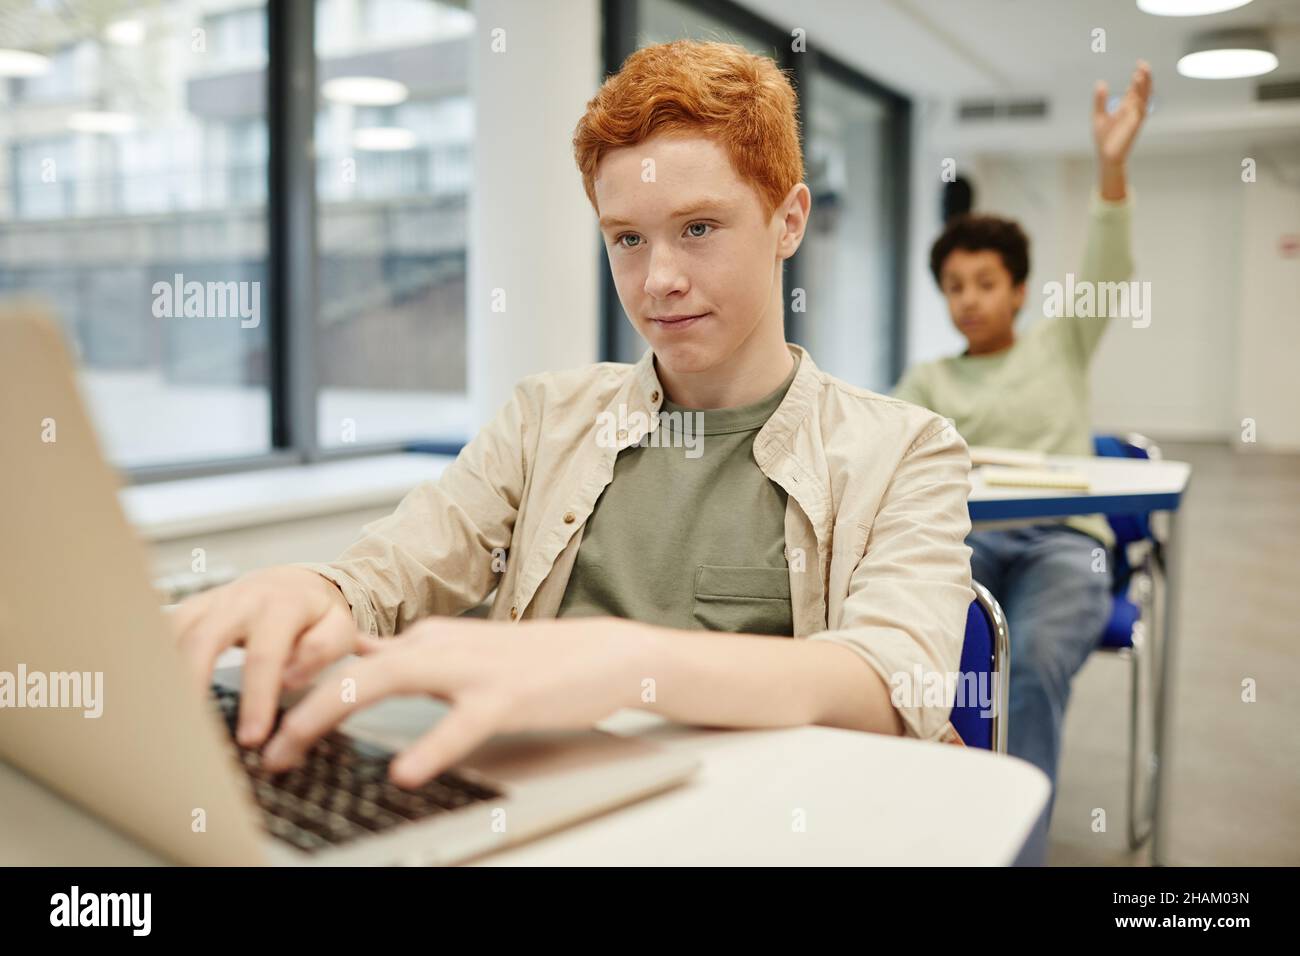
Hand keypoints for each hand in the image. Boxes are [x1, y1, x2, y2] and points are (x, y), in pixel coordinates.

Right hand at [170, 566, 381, 746]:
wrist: (297, 582)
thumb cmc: (318, 615)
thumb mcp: (339, 628)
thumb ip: (324, 650)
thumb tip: (290, 677)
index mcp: (282, 606)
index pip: (264, 656)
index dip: (256, 698)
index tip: (251, 737)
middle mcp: (242, 600)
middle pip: (203, 640)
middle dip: (192, 685)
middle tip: (189, 730)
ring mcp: (212, 601)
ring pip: (175, 632)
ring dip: (164, 673)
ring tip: (159, 716)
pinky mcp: (194, 607)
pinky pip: (165, 629)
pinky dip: (153, 658)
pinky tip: (147, 691)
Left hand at [259, 616, 651, 786]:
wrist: (604, 654)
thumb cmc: (535, 661)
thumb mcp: (461, 653)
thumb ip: (409, 657)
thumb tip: (358, 657)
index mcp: (427, 639)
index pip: (347, 661)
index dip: (296, 690)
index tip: (258, 725)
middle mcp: (439, 645)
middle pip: (351, 671)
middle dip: (296, 711)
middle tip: (263, 753)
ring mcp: (472, 668)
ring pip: (387, 682)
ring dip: (329, 715)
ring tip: (293, 749)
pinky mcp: (506, 695)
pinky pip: (459, 723)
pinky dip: (428, 747)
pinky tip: (403, 773)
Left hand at [1093, 59, 1151, 168]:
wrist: (1106, 156)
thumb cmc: (1104, 138)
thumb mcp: (1098, 115)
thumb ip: (1100, 100)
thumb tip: (1100, 82)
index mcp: (1126, 108)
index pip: (1135, 89)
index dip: (1138, 78)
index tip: (1138, 65)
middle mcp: (1133, 111)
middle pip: (1143, 91)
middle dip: (1145, 78)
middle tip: (1143, 64)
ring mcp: (1135, 118)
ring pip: (1144, 98)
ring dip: (1144, 86)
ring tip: (1141, 73)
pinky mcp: (1134, 126)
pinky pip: (1140, 112)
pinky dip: (1140, 101)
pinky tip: (1137, 91)